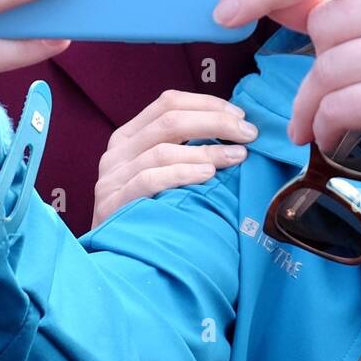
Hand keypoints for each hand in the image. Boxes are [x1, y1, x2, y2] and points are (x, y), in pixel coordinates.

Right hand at [91, 91, 256, 227]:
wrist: (114, 257)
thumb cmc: (149, 210)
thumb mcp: (160, 172)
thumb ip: (183, 148)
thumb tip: (235, 129)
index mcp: (129, 136)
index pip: (168, 103)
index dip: (207, 104)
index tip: (240, 115)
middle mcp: (116, 153)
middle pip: (170, 121)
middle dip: (216, 123)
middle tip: (248, 134)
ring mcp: (112, 179)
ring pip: (162, 151)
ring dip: (207, 151)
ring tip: (237, 157)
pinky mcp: (113, 204)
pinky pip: (149, 180)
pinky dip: (182, 174)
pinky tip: (208, 175)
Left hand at [214, 0, 360, 222]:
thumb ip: (350, 7)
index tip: (224, 9)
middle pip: (322, 25)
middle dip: (317, 67)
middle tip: (338, 94)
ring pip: (325, 68)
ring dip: (318, 105)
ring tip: (337, 122)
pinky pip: (338, 106)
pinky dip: (329, 129)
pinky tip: (343, 138)